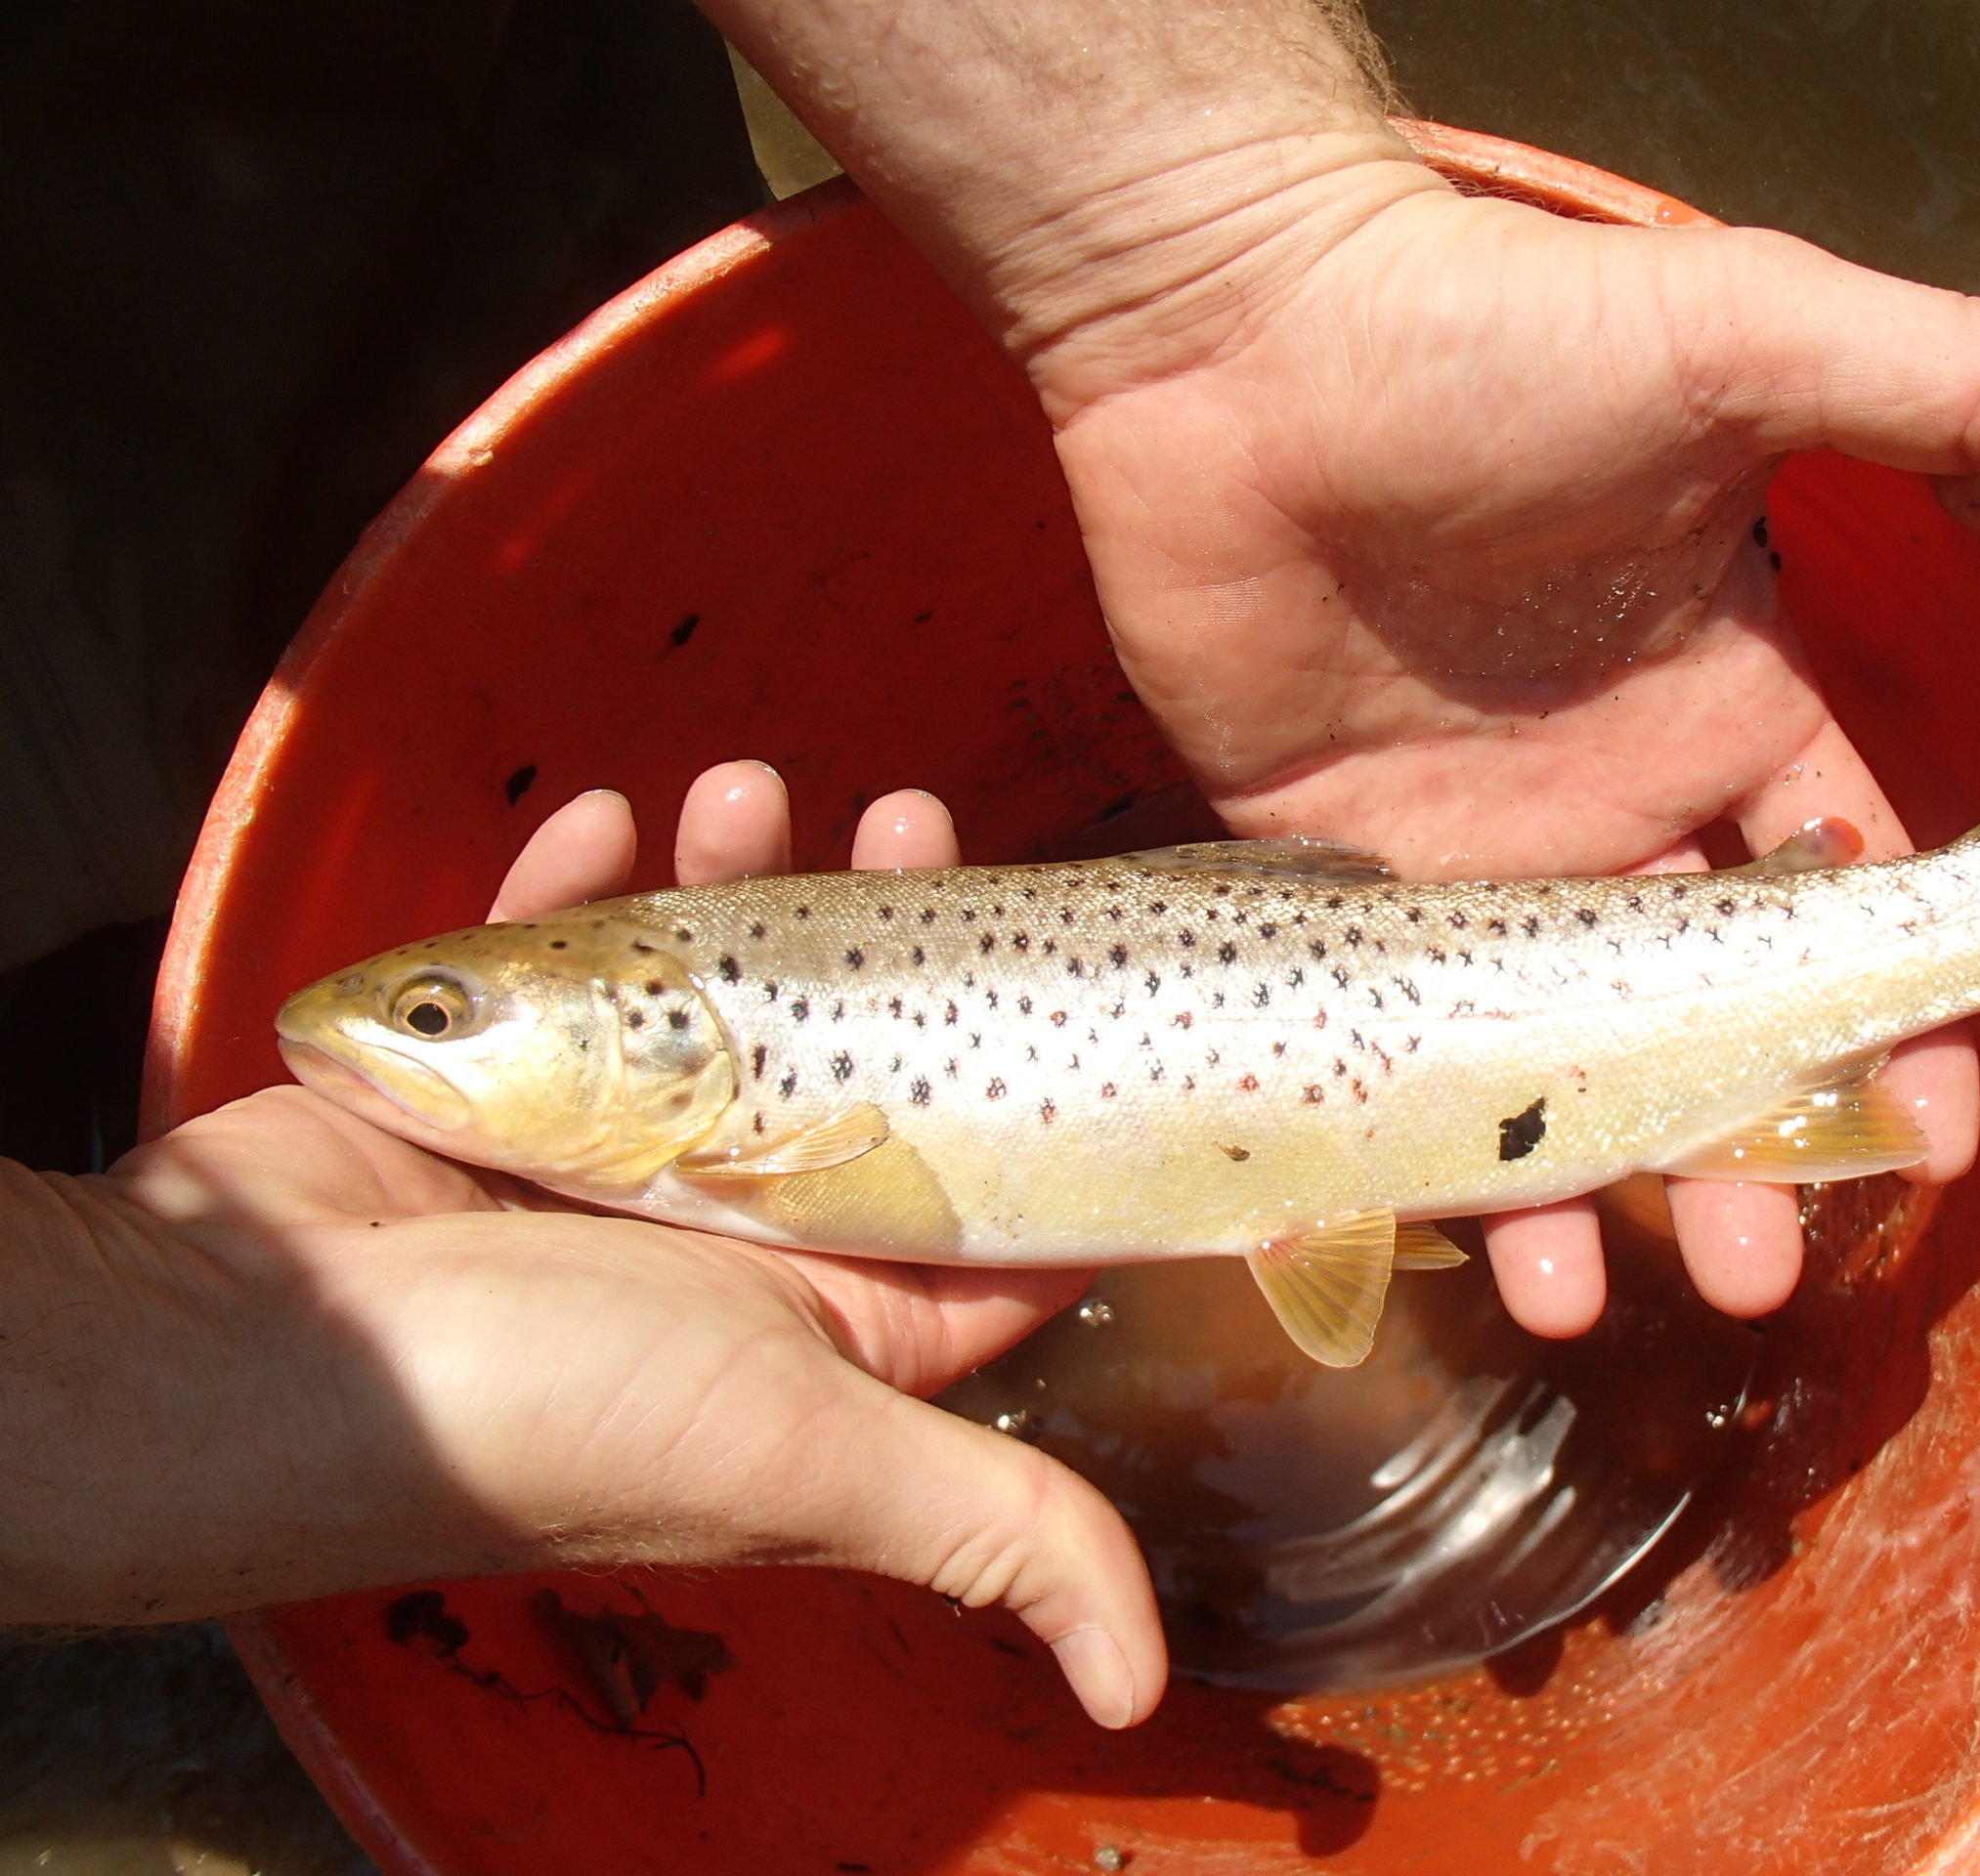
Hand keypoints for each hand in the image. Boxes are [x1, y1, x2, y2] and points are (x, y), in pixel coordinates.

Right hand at [15, 764, 1162, 1728]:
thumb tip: (1132, 1687)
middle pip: (840, 1060)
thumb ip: (999, 1530)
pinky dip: (568, 890)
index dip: (1029, 1078)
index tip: (1041, 943)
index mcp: (821, 1318)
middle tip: (902, 817)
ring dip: (727, 882)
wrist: (252, 1367)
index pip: (966, 1192)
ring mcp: (590, 1162)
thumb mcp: (815, 1457)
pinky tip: (607, 818)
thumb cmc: (549, 1418)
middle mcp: (718, 1239)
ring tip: (745, 787)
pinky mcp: (470, 1096)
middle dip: (877, 931)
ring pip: (695, 996)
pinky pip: (536, 965)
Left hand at [700, 0, 1979, 1323]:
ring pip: (1560, 1058)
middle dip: (1757, 1140)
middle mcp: (1618, 797)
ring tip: (1643, 1289)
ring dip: (1608, 1181)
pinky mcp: (1337, 884)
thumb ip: (1963, 391)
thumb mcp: (1748, 342)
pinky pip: (1400, 1044)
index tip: (1933, 1133)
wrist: (1224, 331)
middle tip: (1772, 1255)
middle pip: (1711, 1012)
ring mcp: (1475, 851)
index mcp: (1733, 698)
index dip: (1900, 1015)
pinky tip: (1485, 1242)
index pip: (1852, 888)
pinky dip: (1441, 1150)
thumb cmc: (1489, 326)